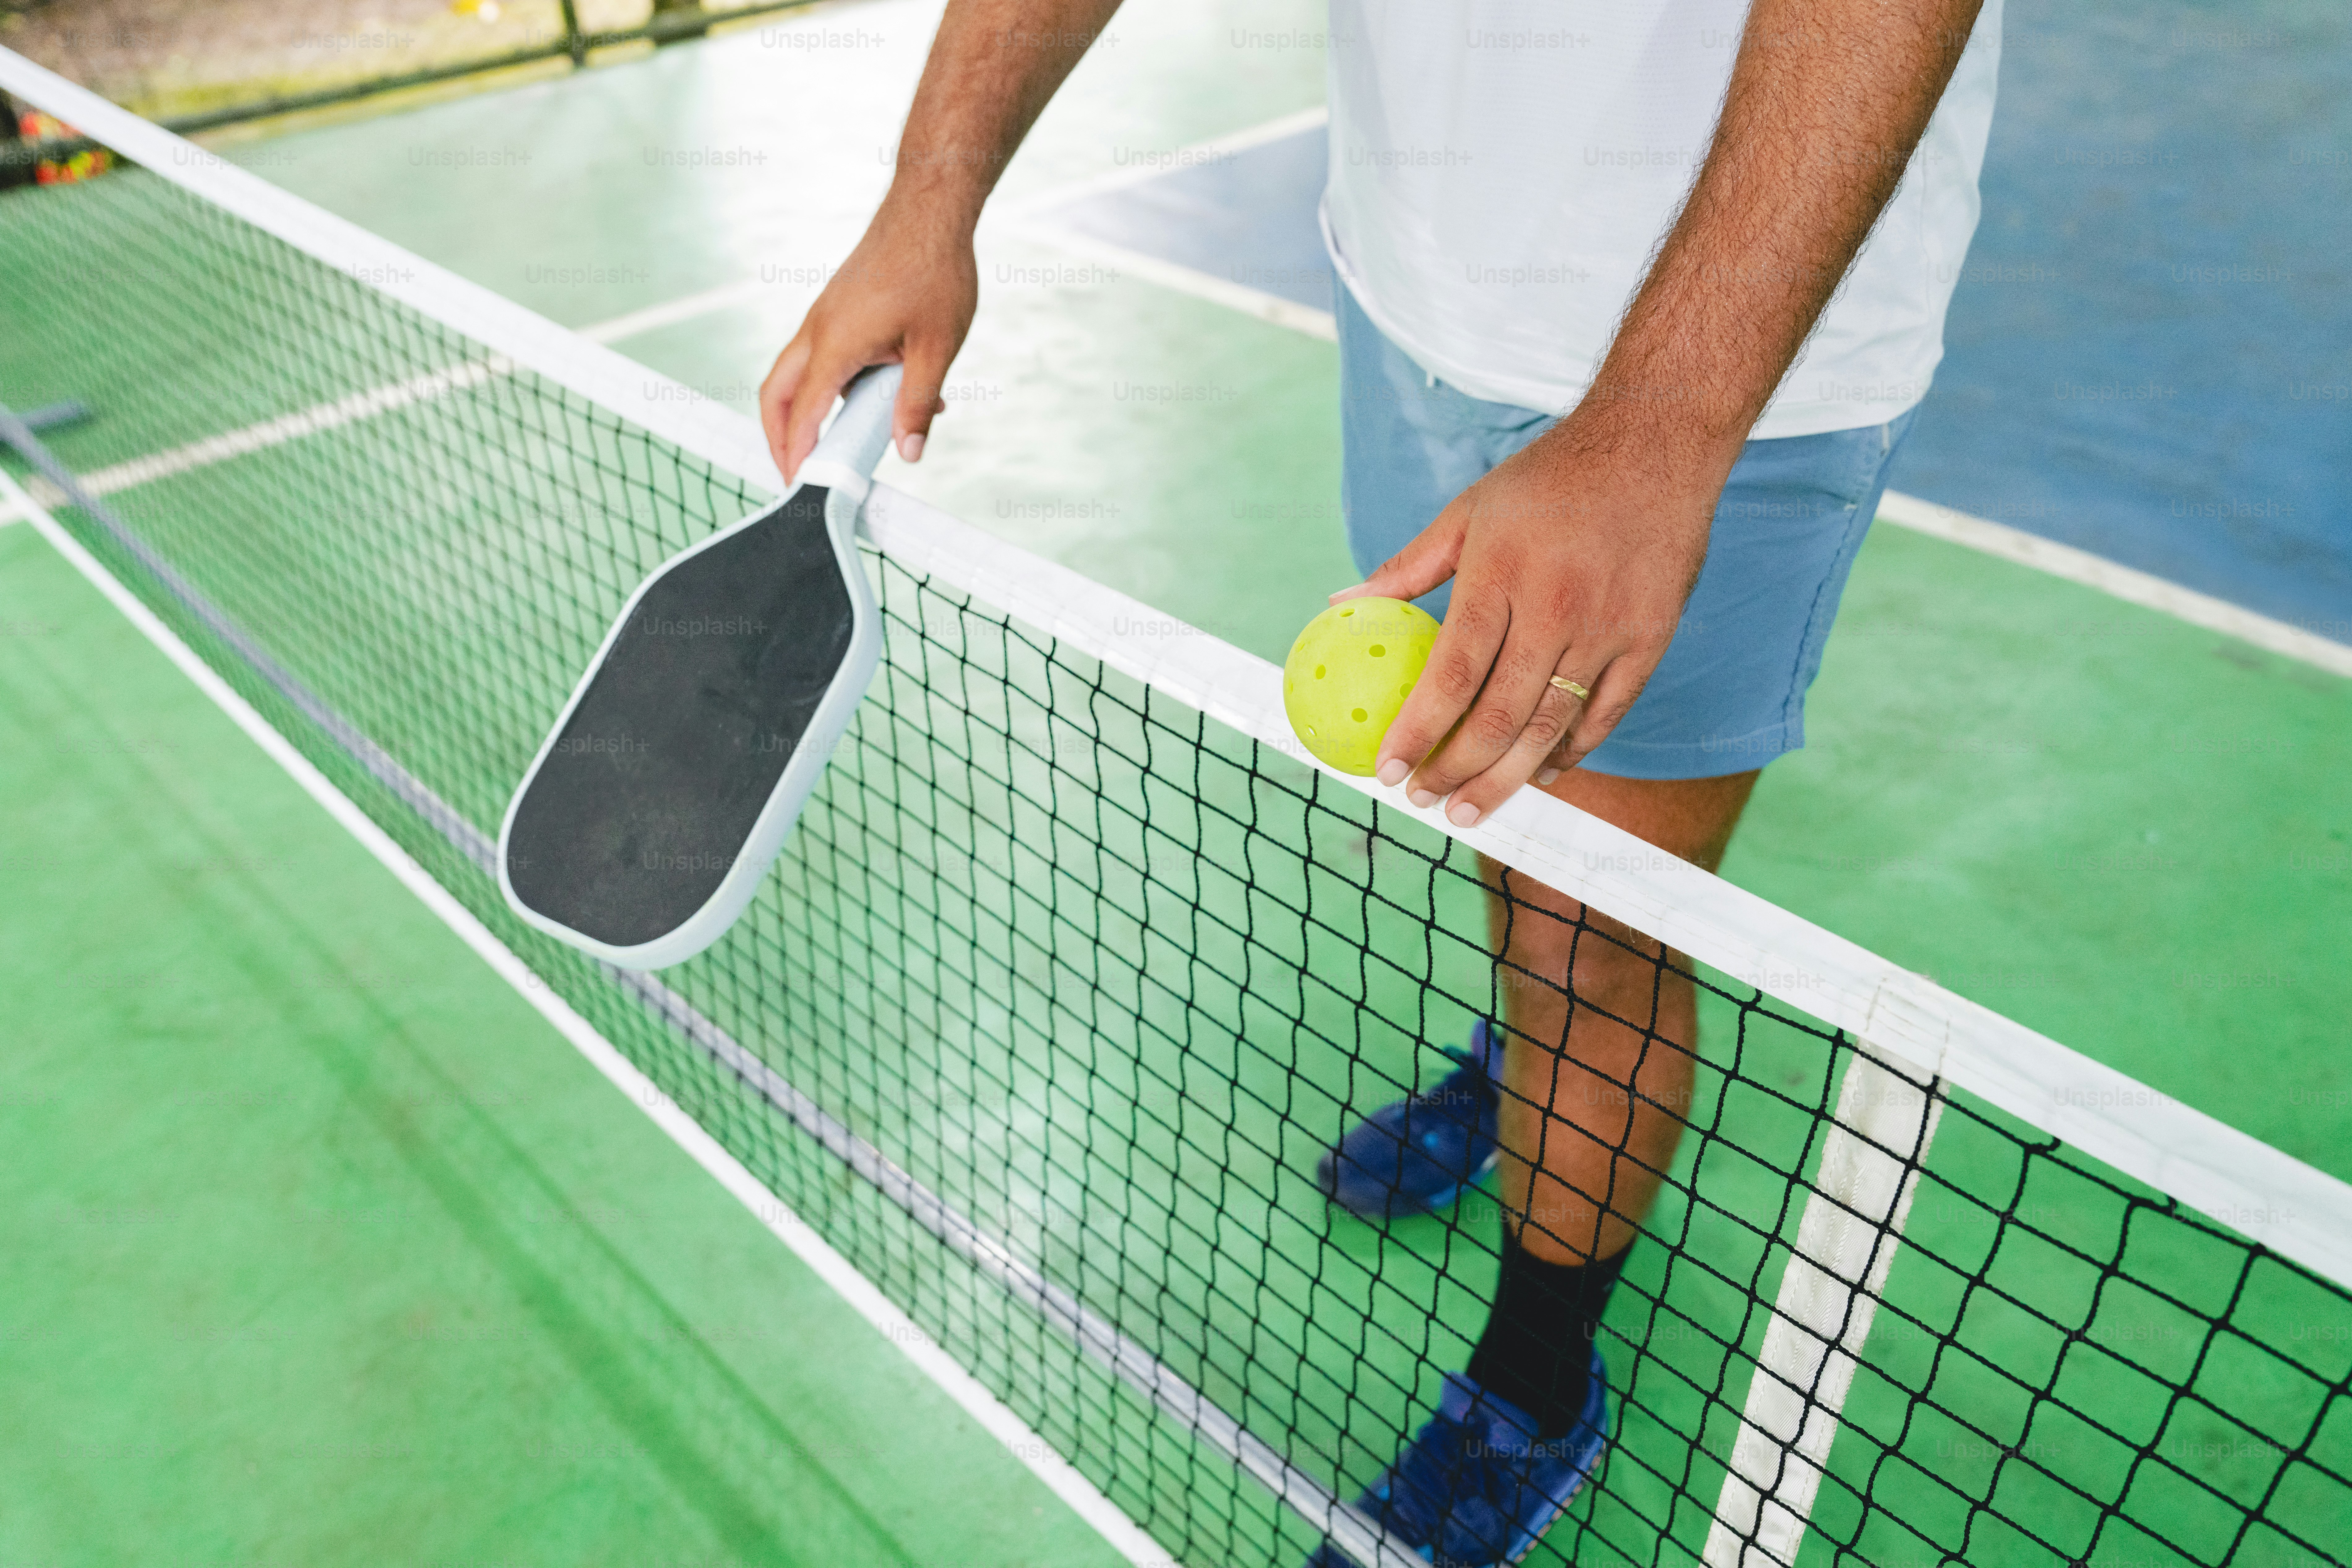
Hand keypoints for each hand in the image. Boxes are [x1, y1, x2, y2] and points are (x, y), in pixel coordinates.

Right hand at [759, 198, 978, 480]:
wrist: (929, 211)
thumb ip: (917, 402)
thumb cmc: (934, 272)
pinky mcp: (837, 310)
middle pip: (777, 393)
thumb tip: (911, 452)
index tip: (802, 485)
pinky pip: (824, 357)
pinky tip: (882, 397)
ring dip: (810, 411)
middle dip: (780, 436)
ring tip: (842, 444)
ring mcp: (824, 318)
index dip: (800, 453)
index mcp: (835, 342)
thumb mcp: (935, 348)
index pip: (806, 412)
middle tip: (796, 471)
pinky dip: (837, 385)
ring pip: (797, 375)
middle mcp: (818, 329)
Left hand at [1346, 419, 1723, 826]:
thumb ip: (1408, 566)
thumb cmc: (1550, 479)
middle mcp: (1556, 609)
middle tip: (1423, 802)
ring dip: (1507, 780)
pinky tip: (1540, 774)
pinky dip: (1571, 752)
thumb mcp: (1468, 510)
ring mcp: (1607, 629)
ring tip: (1469, 811)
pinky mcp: (1649, 639)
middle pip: (1499, 716)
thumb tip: (1341, 602)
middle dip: (1454, 771)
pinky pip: (1606, 715)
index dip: (1416, 731)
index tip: (1386, 771)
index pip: (1451, 675)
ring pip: (1551, 728)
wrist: (1655, 445)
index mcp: (1502, 575)